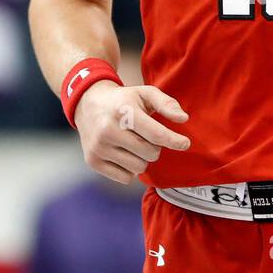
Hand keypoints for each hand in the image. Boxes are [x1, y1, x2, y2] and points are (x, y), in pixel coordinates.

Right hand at [75, 82, 189, 184]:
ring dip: (142, 159)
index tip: (185, 144)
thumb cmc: (123, 100)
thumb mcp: (145, 93)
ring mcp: (99, 147)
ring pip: (139, 168)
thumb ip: (166, 103)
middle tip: (146, 137)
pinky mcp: (93, 161)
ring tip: (133, 144)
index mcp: (123, 111)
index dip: (174, 141)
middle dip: (155, 147)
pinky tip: (123, 154)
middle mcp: (108, 130)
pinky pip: (125, 178)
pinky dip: (129, 169)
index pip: (156, 134)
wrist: (87, 105)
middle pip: (150, 154)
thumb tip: (183, 118)